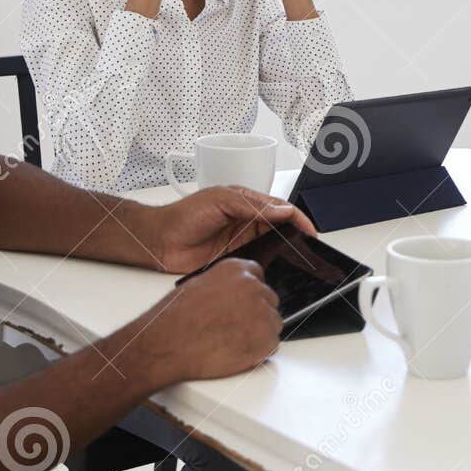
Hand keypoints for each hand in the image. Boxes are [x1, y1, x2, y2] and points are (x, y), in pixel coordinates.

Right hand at [149, 258, 282, 380]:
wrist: (166, 345)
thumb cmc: (174, 320)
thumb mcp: (198, 286)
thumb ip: (223, 286)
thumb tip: (232, 295)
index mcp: (236, 269)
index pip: (259, 277)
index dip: (251, 296)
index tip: (245, 306)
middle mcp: (252, 286)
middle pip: (269, 301)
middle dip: (256, 315)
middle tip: (234, 329)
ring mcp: (261, 311)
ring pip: (272, 323)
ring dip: (258, 334)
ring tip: (231, 342)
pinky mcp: (266, 338)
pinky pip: (271, 345)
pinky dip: (258, 352)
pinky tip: (236, 352)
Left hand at [150, 184, 316, 274]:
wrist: (159, 241)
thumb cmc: (184, 214)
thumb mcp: (220, 200)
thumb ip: (252, 206)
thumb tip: (282, 210)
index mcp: (246, 202)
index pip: (279, 208)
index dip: (297, 217)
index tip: (310, 230)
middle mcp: (246, 221)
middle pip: (279, 227)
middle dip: (295, 235)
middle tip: (309, 247)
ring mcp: (241, 242)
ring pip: (271, 245)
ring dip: (283, 251)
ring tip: (298, 260)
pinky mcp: (234, 260)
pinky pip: (258, 262)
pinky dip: (268, 265)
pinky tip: (275, 270)